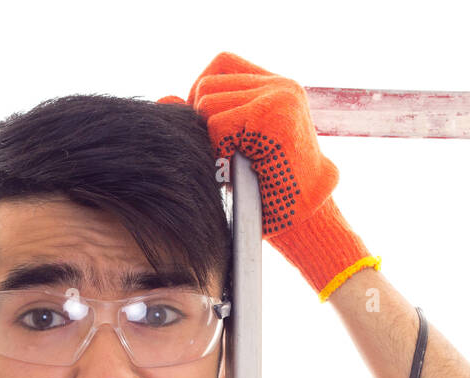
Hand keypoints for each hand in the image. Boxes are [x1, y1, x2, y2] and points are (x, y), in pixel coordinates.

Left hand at [182, 52, 379, 300]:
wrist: (307, 220)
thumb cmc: (270, 193)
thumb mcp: (234, 148)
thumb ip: (204, 120)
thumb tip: (162, 100)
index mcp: (277, 88)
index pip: (222, 64)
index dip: (204, 93)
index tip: (210, 131)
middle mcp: (281, 86)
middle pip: (208, 84)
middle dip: (203, 122)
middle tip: (224, 156)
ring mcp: (280, 96)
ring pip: (208, 103)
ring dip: (213, 140)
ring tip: (235, 164)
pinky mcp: (273, 114)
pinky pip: (218, 124)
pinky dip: (219, 149)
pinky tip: (238, 167)